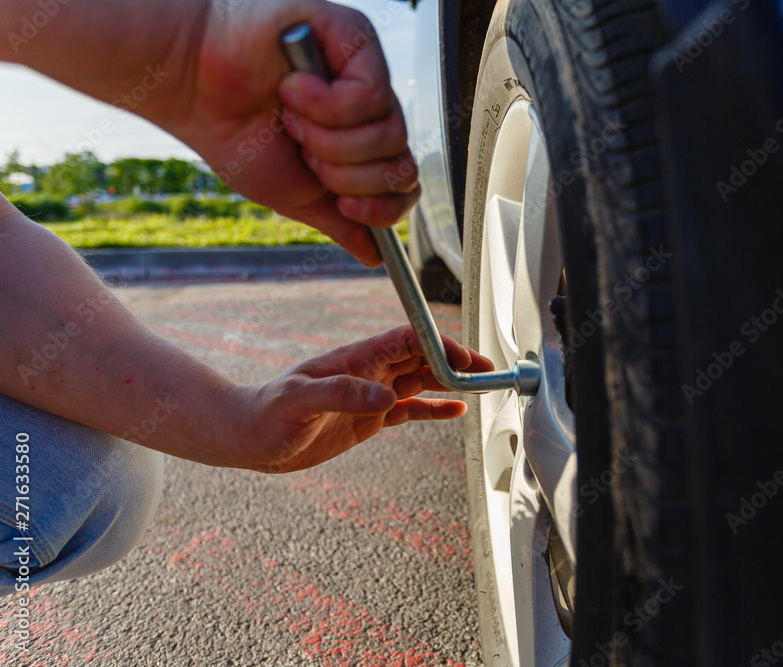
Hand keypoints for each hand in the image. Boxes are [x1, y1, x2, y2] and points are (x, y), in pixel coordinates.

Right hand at [168, 0, 417, 266]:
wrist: (191, 87)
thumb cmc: (235, 135)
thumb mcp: (295, 195)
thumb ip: (340, 224)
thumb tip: (375, 258)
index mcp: (359, 140)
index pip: (404, 183)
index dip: (382, 206)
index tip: (344, 204)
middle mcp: (370, 106)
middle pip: (401, 164)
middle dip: (346, 175)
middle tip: (304, 151)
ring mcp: (366, 70)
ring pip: (390, 134)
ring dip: (330, 140)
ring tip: (290, 116)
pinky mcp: (355, 38)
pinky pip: (372, 95)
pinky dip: (328, 105)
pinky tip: (293, 88)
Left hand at [225, 326, 492, 472]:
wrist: (249, 436)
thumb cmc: (267, 414)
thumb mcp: (299, 402)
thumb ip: (341, 395)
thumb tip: (385, 396)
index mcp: (357, 358)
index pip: (409, 340)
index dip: (441, 345)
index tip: (467, 361)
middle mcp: (369, 371)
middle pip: (424, 356)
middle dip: (458, 362)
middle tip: (490, 373)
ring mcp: (371, 393)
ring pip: (422, 380)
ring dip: (452, 382)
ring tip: (483, 388)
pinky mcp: (369, 417)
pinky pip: (409, 408)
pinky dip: (434, 409)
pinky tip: (455, 411)